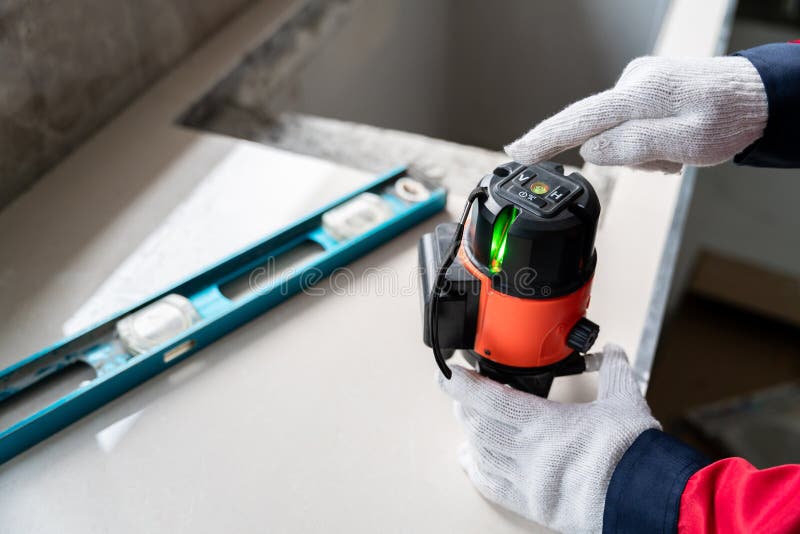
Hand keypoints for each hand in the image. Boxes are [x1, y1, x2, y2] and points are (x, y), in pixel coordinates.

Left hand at [438, 344, 659, 532]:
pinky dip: (478, 469)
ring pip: (482, 454)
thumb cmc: (632, 455)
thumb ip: (615, 373)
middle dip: (466, 406)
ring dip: (470, 434)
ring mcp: (527, 481)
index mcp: (545, 423)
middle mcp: (528, 452)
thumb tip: (615, 352)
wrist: (644, 500)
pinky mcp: (532, 504)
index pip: (490, 399)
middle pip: (479, 426)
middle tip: (461, 393)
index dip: (464, 385)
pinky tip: (470, 459)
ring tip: (466, 420)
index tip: (448, 373)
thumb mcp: (624, 402)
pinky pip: (492, 486)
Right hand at [505, 56, 767, 172]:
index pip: (578, 120)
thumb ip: (633, 147)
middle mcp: (632, 82)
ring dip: (643, 150)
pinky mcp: (645, 89)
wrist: (759, 97)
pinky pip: (631, 126)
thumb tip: (590, 150)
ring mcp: (638, 84)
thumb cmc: (729, 119)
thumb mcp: (686, 143)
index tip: (514, 153)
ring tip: (679, 149)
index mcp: (639, 94)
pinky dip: (648, 141)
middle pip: (600, 133)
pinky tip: (675, 141)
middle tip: (670, 159)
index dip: (543, 139)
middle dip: (627, 156)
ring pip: (618, 134)